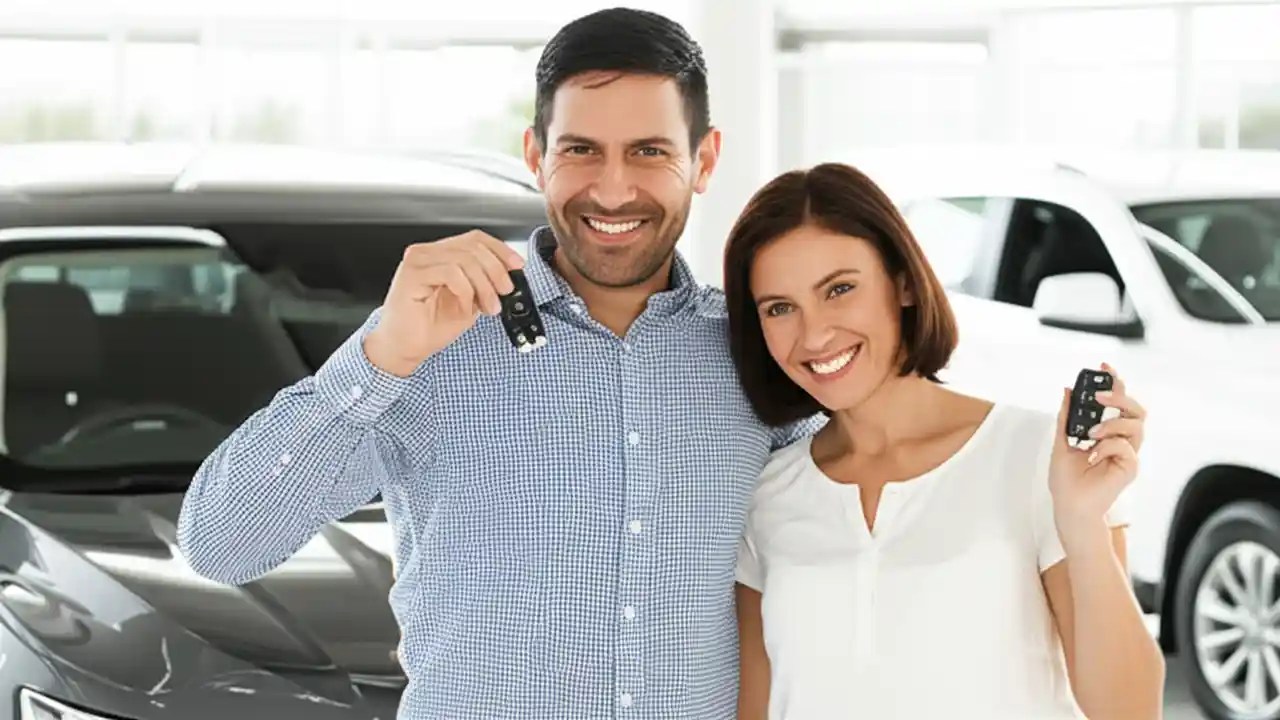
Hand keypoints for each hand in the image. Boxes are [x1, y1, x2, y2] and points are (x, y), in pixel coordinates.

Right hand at [363, 230, 523, 375]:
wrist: (405, 347)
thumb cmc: (431, 326)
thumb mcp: (470, 301)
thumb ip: (485, 283)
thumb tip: (509, 275)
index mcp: (440, 254)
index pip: (475, 238)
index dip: (500, 249)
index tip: (517, 265)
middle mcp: (427, 253)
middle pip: (472, 246)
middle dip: (496, 270)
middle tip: (505, 291)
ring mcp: (417, 261)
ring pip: (464, 259)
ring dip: (484, 285)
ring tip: (487, 307)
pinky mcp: (411, 274)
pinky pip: (451, 272)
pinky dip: (465, 292)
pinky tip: (464, 308)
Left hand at [1049, 362, 1145, 533]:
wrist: (1068, 505)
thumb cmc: (1066, 478)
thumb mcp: (1061, 441)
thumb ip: (1066, 416)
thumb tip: (1067, 390)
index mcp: (1108, 431)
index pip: (1119, 401)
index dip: (1116, 381)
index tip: (1104, 365)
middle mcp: (1122, 440)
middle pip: (1136, 409)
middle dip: (1120, 396)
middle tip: (1099, 395)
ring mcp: (1128, 453)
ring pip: (1136, 425)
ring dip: (1112, 423)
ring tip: (1091, 433)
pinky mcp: (1130, 467)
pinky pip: (1126, 447)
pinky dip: (1107, 446)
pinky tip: (1091, 456)